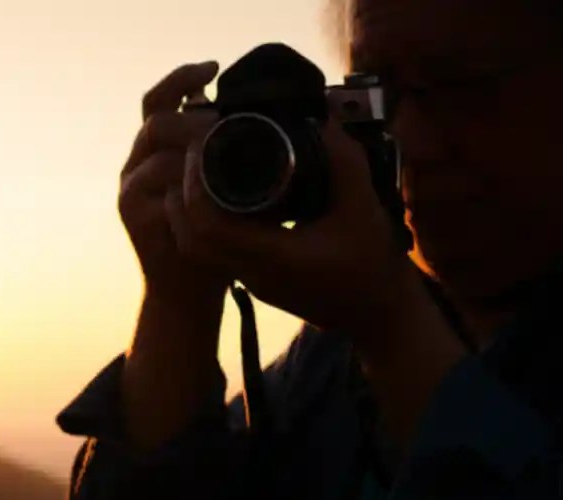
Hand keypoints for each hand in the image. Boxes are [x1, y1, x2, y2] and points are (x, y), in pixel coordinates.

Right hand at [120, 61, 229, 304]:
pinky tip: (209, 178)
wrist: (189, 295)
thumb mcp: (231, 193)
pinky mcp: (133, 214)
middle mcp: (139, 164)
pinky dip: (184, 178)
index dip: (183, 78)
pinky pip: (155, 184)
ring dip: (191, 141)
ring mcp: (132, 189)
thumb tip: (277, 122)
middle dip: (194, 113)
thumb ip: (235, 159)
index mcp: (159, 152)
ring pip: (154, 146)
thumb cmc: (216, 242)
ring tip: (222, 142)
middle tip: (226, 120)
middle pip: (156, 118)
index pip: (161, 99)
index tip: (213, 67)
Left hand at [170, 116, 423, 342]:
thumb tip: (321, 120)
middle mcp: (253, 273)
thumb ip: (344, 162)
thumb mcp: (365, 208)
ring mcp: (251, 281)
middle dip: (181, 196)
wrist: (380, 316)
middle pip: (189, 237)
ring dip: (189, 212)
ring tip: (201, 173)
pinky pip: (214, 253)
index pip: (207, 225)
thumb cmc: (375, 265)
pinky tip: (222, 197)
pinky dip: (206, 225)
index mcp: (272, 257)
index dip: (193, 187)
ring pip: (197, 249)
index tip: (201, 150)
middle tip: (194, 157)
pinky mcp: (256, 282)